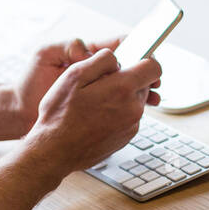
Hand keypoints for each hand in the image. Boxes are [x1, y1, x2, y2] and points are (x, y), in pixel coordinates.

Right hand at [25, 47, 162, 175]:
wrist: (55, 151)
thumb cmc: (60, 114)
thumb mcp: (74, 75)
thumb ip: (102, 60)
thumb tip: (117, 57)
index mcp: (123, 89)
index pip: (154, 67)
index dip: (145, 59)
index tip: (134, 59)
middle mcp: (133, 108)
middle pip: (143, 83)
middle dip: (127, 78)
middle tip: (102, 82)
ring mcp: (131, 125)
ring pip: (135, 100)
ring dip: (121, 96)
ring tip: (95, 102)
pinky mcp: (126, 137)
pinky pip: (128, 116)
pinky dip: (117, 112)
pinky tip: (96, 116)